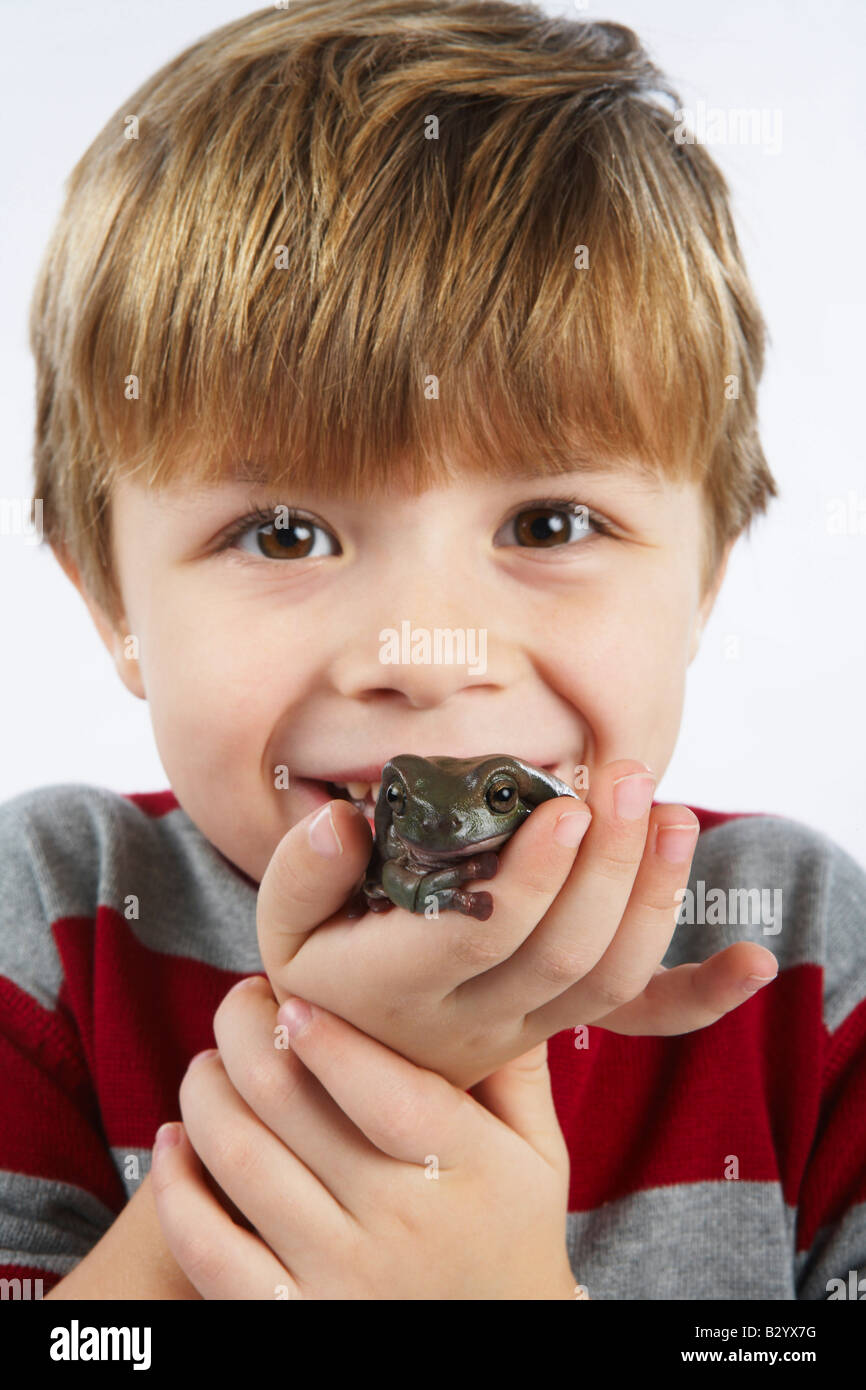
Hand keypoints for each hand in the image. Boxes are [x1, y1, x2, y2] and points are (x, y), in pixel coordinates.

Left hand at [149, 976, 577, 1299]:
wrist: (498, 1360)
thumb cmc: (513, 1240)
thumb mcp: (539, 1157)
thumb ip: (515, 1071)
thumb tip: (487, 986)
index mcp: (468, 1168)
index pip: (386, 1092)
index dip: (329, 1039)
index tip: (293, 997)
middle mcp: (401, 1221)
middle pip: (293, 1107)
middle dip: (244, 1032)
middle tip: (241, 1003)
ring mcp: (341, 1276)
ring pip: (241, 1160)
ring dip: (205, 1092)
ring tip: (209, 1062)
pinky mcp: (290, 1318)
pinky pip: (207, 1248)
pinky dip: (174, 1187)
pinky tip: (171, 1141)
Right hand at [258, 759, 778, 1089]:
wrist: (347, 1057)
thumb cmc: (318, 966)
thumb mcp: (284, 920)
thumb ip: (304, 867)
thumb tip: (345, 819)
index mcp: (392, 986)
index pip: (474, 934)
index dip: (528, 877)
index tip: (564, 807)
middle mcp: (466, 1021)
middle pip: (560, 953)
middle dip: (607, 865)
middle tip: (628, 782)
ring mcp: (520, 1031)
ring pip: (606, 981)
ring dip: (653, 900)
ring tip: (672, 816)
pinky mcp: (555, 1029)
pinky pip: (634, 1015)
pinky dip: (700, 993)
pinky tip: (751, 964)